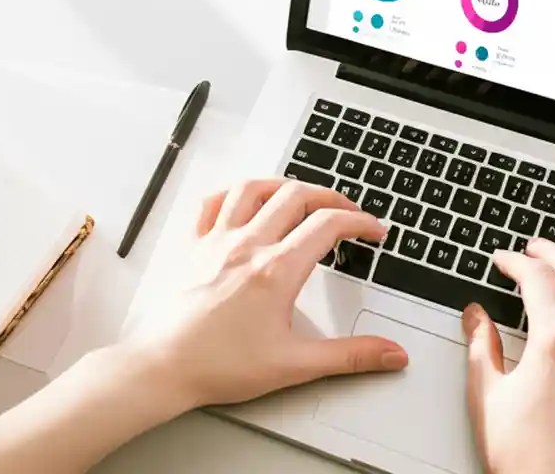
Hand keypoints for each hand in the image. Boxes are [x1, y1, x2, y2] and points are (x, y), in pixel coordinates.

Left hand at [119, 178, 408, 417]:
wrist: (164, 369)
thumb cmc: (220, 366)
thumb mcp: (295, 365)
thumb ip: (350, 356)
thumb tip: (390, 354)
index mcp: (277, 270)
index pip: (329, 225)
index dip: (361, 222)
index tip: (374, 232)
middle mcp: (248, 246)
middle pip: (297, 195)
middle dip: (331, 197)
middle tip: (348, 214)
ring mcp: (218, 243)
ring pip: (254, 189)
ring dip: (285, 186)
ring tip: (303, 196)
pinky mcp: (195, 249)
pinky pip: (213, 204)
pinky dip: (235, 194)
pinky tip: (245, 201)